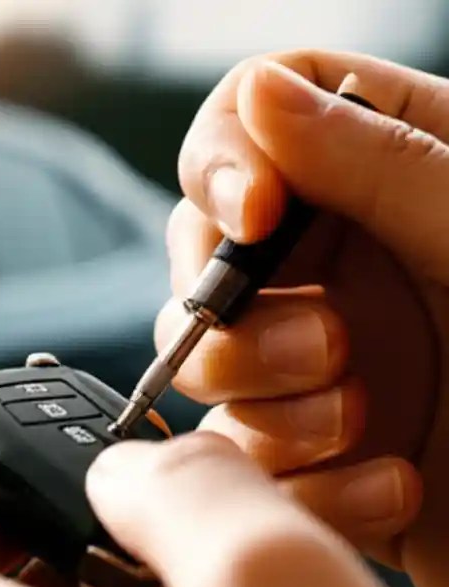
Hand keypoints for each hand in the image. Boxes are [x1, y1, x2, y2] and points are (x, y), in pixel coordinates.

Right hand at [162, 50, 448, 586]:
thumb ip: (376, 162)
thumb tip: (258, 90)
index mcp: (391, 182)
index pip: (253, 123)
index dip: (225, 159)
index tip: (254, 214)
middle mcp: (343, 266)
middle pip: (204, 255)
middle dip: (236, 312)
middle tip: (326, 344)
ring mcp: (318, 364)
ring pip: (204, 364)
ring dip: (266, 403)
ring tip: (358, 420)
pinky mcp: (313, 459)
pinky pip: (242, 464)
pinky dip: (305, 484)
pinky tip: (391, 486)